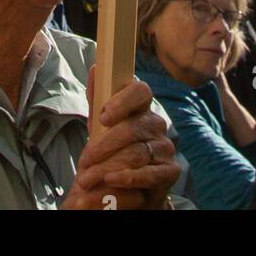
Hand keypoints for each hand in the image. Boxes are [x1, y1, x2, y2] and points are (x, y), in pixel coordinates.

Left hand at [62, 69, 178, 209]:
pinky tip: (111, 181)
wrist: (122, 187)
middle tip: (85, 161)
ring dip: (109, 166)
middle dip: (105, 145)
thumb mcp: (99, 126)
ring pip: (137, 153)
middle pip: (133, 128)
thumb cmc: (111, 151)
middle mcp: (156, 123)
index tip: (103, 117)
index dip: (123, 101)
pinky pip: (150, 174)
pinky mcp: (170, 171)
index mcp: (141, 107)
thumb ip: (97, 98)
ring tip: (89, 178)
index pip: (141, 91)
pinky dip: (128, 178)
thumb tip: (95, 68)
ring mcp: (165, 147)